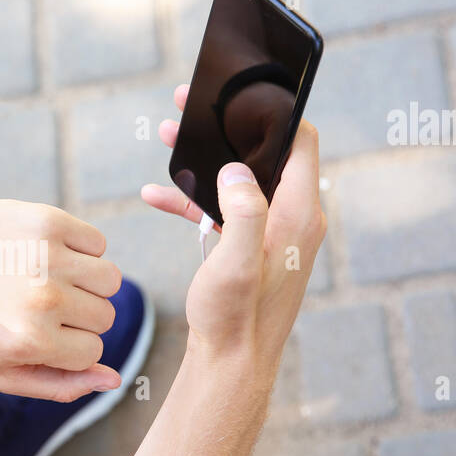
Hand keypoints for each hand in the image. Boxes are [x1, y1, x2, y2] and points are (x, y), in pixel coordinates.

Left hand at [0, 200, 122, 401]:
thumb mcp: (3, 368)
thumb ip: (61, 385)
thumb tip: (115, 380)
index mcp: (32, 342)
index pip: (93, 351)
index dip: (69, 344)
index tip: (40, 331)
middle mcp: (44, 301)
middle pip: (105, 316)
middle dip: (79, 315)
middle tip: (39, 303)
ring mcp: (48, 258)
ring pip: (110, 279)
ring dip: (88, 282)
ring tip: (51, 278)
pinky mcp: (49, 222)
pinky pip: (98, 243)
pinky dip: (82, 249)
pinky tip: (48, 252)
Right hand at [141, 84, 324, 374]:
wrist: (230, 364)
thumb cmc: (235, 318)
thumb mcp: (236, 261)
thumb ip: (242, 209)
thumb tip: (237, 169)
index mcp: (297, 214)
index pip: (301, 142)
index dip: (274, 111)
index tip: (239, 91)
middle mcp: (291, 218)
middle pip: (264, 154)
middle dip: (226, 127)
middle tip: (189, 103)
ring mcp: (270, 233)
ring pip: (239, 178)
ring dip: (203, 158)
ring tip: (166, 135)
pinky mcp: (249, 248)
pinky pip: (222, 210)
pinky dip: (192, 198)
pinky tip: (155, 194)